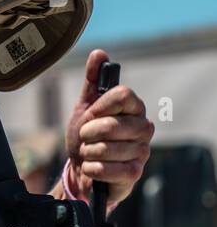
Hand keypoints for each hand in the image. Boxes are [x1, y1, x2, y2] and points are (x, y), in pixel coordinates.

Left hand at [64, 49, 153, 204]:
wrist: (82, 168)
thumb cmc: (87, 135)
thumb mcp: (85, 106)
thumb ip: (93, 81)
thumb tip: (99, 53)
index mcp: (134, 108)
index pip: (123, 94)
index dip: (101, 105)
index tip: (90, 113)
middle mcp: (143, 128)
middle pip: (112, 124)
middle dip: (88, 133)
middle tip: (85, 137)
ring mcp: (142, 151)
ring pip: (107, 148)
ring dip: (87, 152)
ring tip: (88, 153)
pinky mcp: (135, 173)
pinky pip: (108, 169)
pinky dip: (91, 168)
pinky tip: (92, 167)